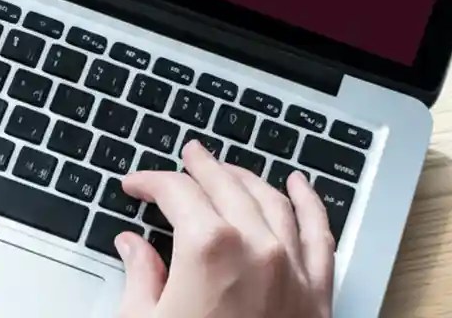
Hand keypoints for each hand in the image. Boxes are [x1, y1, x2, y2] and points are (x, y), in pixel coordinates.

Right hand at [115, 141, 335, 317]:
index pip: (176, 191)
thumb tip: (132, 248)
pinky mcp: (317, 293)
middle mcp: (256, 246)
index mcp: (208, 247)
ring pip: (270, 199)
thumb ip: (140, 277)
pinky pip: (318, 233)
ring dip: (245, 178)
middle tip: (184, 159)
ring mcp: (292, 268)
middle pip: (225, 185)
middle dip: (200, 167)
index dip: (151, 181)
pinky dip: (308, 203)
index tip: (135, 185)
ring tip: (227, 169)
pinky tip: (298, 186)